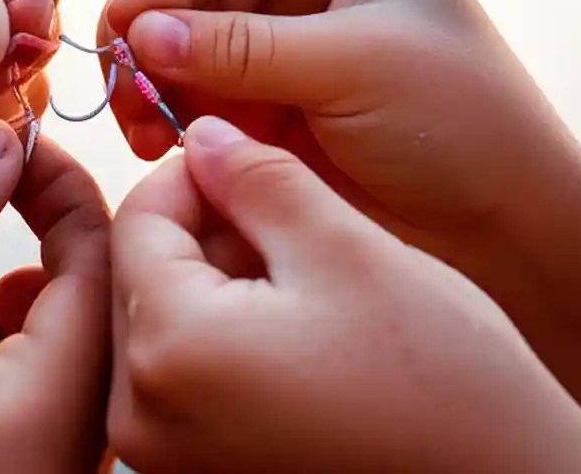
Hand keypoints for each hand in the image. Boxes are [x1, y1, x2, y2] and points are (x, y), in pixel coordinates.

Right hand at [104, 0, 580, 472]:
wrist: (510, 235)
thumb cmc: (464, 129)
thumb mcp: (355, 67)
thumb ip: (243, 47)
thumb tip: (139, 32)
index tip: (130, 30)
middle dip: (150, 34)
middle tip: (124, 90)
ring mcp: (281, 53)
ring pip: (179, 47)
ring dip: (149, 83)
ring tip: (143, 131)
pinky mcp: (266, 115)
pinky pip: (192, 102)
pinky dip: (167, 121)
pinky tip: (163, 150)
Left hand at [107, 117, 580, 473]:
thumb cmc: (441, 380)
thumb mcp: (345, 249)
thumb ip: (258, 179)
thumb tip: (202, 138)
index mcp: (168, 352)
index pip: (138, 220)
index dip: (194, 173)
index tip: (250, 161)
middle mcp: (144, 418)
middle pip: (143, 276)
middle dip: (206, 233)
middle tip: (291, 222)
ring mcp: (168, 457)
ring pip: (164, 325)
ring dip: (218, 286)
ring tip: (306, 280)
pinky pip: (185, 381)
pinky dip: (226, 341)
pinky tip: (301, 333)